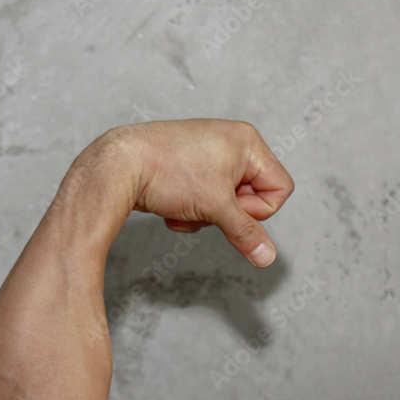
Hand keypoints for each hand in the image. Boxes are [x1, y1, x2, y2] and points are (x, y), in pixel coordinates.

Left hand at [118, 119, 294, 267]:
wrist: (119, 165)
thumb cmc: (167, 171)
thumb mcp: (215, 206)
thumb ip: (245, 233)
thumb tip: (267, 257)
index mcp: (247, 142)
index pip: (279, 188)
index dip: (257, 210)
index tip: (230, 208)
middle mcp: (230, 144)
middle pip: (250, 199)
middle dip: (225, 213)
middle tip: (204, 206)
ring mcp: (207, 157)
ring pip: (224, 206)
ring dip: (204, 216)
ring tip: (182, 204)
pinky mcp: (185, 171)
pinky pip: (202, 202)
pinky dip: (188, 211)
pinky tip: (168, 205)